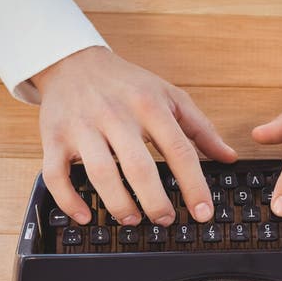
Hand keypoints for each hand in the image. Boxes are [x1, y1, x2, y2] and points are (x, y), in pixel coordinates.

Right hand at [31, 46, 236, 225]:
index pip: (178, 150)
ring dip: (119, 204)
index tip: (204, 213)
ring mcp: (82, 127)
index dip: (194, 186)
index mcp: (148, 105)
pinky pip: (56, 175)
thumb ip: (200, 129)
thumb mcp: (169, 96)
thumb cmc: (126, 85)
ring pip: (100, 173)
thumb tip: (228, 157)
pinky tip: (85, 216)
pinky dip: (69, 201)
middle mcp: (115, 115)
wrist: (73, 61)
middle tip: (166, 219)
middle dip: (155, 201)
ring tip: (133, 219)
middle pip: (138, 166)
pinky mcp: (53, 138)